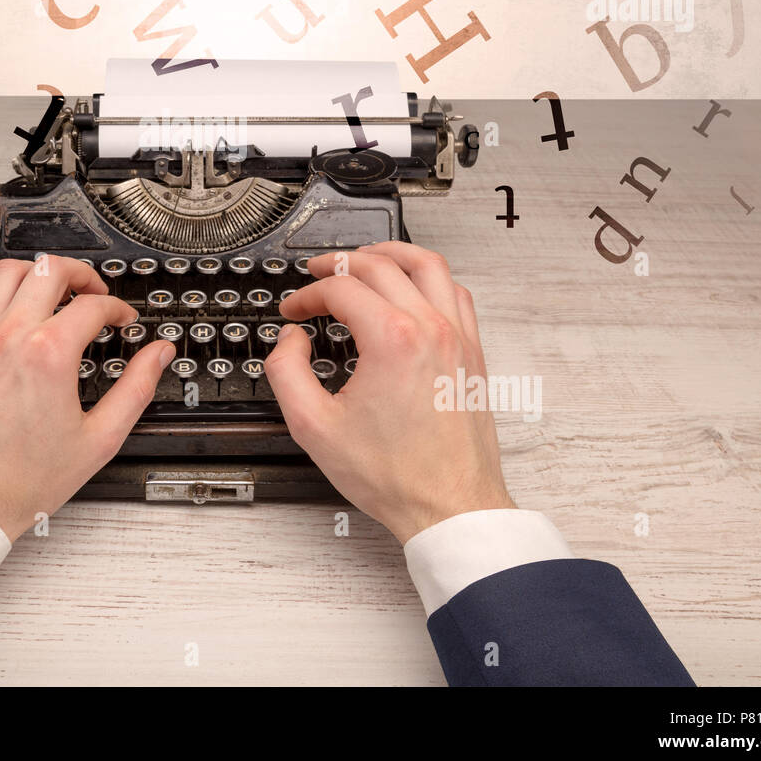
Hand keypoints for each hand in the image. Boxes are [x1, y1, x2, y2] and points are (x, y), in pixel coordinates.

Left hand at [0, 256, 173, 538]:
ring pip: (6, 272)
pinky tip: (0, 302)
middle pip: (50, 270)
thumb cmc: (19, 481)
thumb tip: (156, 357)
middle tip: (93, 294)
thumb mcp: (98, 440)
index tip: (121, 322)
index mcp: (49, 355)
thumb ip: (135, 389)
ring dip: (35, 273)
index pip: (93, 306)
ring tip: (52, 290)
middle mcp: (8, 337)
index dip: (117, 310)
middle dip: (81, 275)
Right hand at [264, 242, 514, 543]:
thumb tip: (290, 342)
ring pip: (427, 265)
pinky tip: (412, 287)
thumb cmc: (396, 476)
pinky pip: (456, 292)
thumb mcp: (314, 427)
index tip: (295, 312)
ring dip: (391, 254)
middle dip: (339, 263)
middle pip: (380, 265)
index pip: (341, 289)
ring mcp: (458, 337)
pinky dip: (429, 278)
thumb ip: (287, 373)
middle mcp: (430, 328)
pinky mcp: (473, 352)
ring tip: (365, 258)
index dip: (307, 295)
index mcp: (392, 340)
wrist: (450, 506)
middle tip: (317, 273)